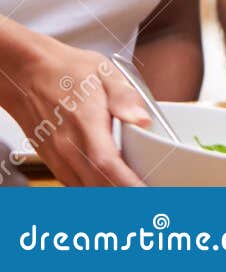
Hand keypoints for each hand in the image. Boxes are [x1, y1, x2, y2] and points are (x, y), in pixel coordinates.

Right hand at [0, 34, 147, 185]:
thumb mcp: (103, 71)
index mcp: (84, 126)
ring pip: (85, 190)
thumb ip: (124, 97)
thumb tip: (142, 119)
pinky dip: (95, 190)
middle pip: (97, 186)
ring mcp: (57, 157)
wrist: (25, 73)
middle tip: (154, 200)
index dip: (127, 185)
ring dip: (110, 196)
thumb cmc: (64, 71)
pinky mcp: (53, 161)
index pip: (107, 165)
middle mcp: (67, 148)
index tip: (149, 194)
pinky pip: (75, 184)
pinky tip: (112, 186)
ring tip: (138, 195)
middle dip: (126, 198)